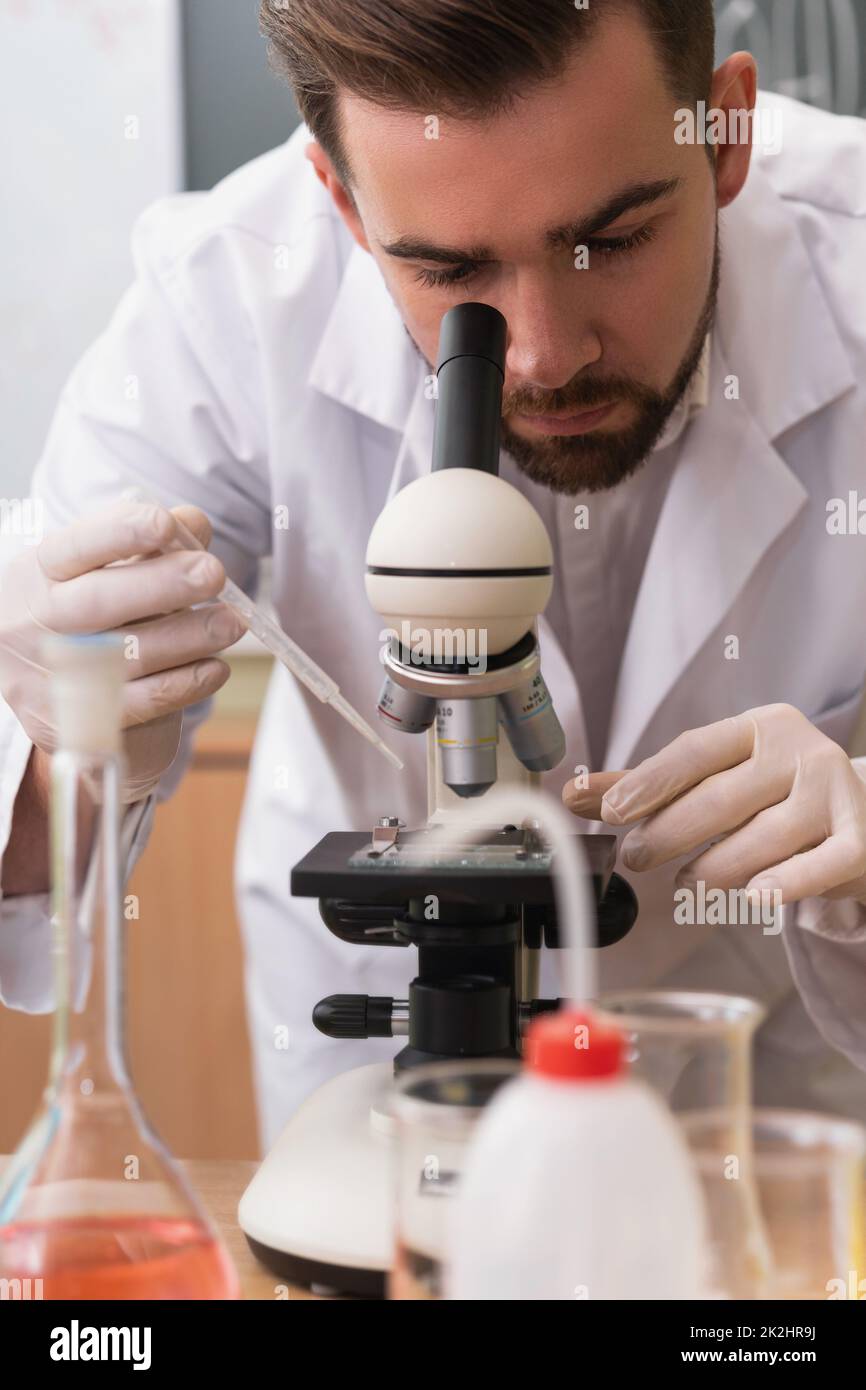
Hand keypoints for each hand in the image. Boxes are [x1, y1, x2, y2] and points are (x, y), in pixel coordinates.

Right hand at [0, 499, 245, 800]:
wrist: (42, 685)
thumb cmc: (80, 614)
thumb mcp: (95, 572)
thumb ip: (145, 545)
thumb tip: (194, 525)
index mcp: (37, 574)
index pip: (75, 547)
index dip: (120, 533)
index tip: (166, 523)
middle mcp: (34, 624)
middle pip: (98, 603)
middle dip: (162, 585)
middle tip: (213, 573)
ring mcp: (52, 676)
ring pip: (127, 657)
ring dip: (189, 637)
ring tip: (232, 623)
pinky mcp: (75, 722)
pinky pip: (141, 705)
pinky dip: (186, 684)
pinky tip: (215, 668)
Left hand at [562, 704, 865, 904]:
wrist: (859, 818)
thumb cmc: (773, 796)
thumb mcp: (714, 779)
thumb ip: (649, 786)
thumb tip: (576, 795)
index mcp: (761, 727)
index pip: (697, 749)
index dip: (651, 782)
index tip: (613, 813)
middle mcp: (801, 752)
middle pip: (722, 797)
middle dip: (669, 832)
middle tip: (635, 858)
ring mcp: (834, 794)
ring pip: (762, 838)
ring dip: (714, 868)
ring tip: (685, 884)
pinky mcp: (859, 838)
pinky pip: (819, 866)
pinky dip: (785, 884)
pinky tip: (753, 897)